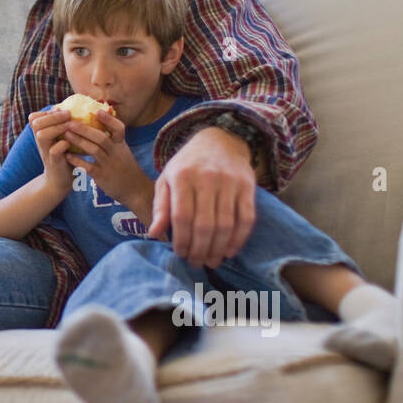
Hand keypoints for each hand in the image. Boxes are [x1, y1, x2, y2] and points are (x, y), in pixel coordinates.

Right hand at [29, 108, 74, 193]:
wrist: (60, 180)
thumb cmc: (64, 156)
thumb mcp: (60, 138)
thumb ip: (62, 125)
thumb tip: (74, 106)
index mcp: (40, 135)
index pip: (34, 117)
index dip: (46, 113)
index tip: (60, 111)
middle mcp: (40, 142)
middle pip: (36, 123)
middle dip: (53, 117)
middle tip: (68, 115)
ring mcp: (45, 152)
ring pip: (42, 135)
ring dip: (58, 128)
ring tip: (70, 127)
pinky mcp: (54, 162)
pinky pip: (54, 150)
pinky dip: (63, 145)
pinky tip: (71, 144)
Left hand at [61, 109, 154, 215]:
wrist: (135, 191)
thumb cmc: (126, 169)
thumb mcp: (123, 151)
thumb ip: (114, 139)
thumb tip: (104, 122)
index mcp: (121, 145)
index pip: (119, 128)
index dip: (109, 119)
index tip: (97, 110)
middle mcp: (116, 153)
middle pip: (101, 137)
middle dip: (85, 129)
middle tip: (70, 122)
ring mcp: (109, 165)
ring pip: (94, 150)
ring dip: (79, 141)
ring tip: (66, 135)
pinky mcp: (103, 177)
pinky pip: (88, 167)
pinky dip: (77, 161)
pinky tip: (67, 156)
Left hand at [146, 126, 256, 268]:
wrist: (221, 139)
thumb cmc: (188, 164)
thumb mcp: (167, 179)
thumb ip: (160, 207)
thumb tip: (153, 234)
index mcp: (182, 176)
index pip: (181, 216)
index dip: (181, 240)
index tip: (180, 254)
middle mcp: (207, 178)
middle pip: (204, 225)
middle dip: (200, 250)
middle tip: (196, 263)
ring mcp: (230, 182)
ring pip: (226, 225)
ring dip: (218, 249)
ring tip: (211, 261)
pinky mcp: (248, 187)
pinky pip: (246, 219)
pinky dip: (239, 239)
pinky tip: (229, 251)